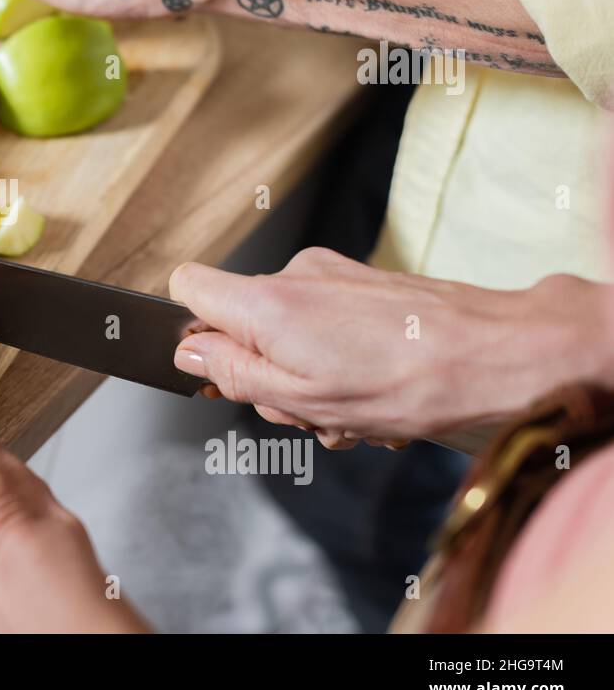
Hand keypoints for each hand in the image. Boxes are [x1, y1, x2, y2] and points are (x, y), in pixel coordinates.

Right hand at [169, 248, 610, 450]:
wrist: (501, 355)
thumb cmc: (410, 383)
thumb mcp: (301, 399)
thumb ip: (233, 371)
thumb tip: (188, 351)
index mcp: (266, 302)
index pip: (188, 286)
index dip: (192, 332)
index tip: (217, 368)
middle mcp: (294, 276)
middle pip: (242, 323)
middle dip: (266, 375)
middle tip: (308, 411)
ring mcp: (334, 276)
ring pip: (289, 333)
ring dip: (311, 380)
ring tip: (356, 413)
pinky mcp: (366, 284)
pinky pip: (328, 326)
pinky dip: (342, 364)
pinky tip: (378, 397)